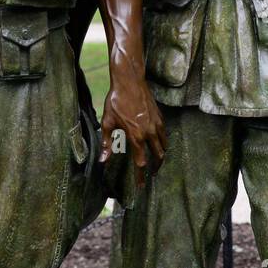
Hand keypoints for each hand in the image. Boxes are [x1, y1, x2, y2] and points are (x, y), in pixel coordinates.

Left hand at [99, 66, 167, 186]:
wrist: (130, 81)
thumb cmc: (117, 101)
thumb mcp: (108, 122)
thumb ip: (107, 143)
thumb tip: (104, 160)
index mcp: (136, 136)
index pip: (140, 162)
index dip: (140, 176)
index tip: (140, 186)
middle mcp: (149, 132)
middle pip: (158, 157)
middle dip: (156, 168)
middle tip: (152, 174)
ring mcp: (157, 124)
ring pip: (164, 146)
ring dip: (161, 155)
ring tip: (156, 161)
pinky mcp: (160, 116)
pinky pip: (164, 134)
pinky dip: (162, 141)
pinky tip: (157, 142)